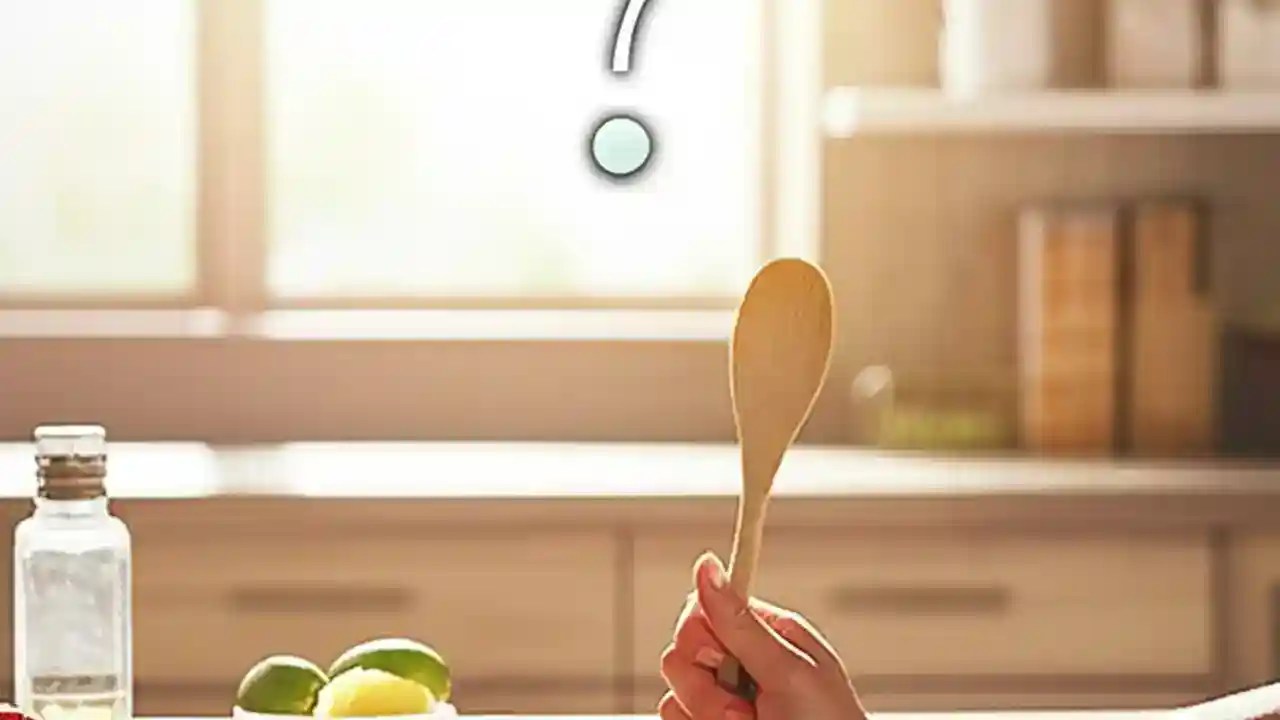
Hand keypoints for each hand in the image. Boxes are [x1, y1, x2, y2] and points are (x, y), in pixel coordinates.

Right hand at [657, 552, 867, 719]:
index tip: (719, 656)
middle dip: (706, 688)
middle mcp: (742, 665)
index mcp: (766, 637)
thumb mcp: (788, 672)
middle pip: (682, 652)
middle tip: (747, 708)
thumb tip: (707, 566)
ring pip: (675, 692)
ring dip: (708, 715)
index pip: (705, 609)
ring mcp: (725, 700)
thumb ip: (740, 623)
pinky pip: (674, 718)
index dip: (700, 633)